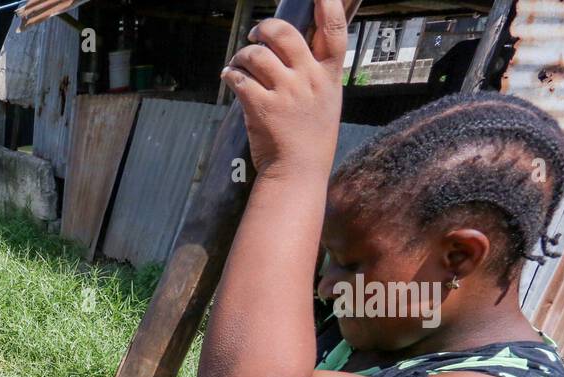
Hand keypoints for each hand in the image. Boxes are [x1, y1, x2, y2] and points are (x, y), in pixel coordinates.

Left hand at [221, 0, 346, 178]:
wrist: (298, 171)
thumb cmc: (311, 138)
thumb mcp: (326, 100)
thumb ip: (315, 73)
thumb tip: (295, 49)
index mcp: (328, 75)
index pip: (334, 30)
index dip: (327, 5)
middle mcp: (308, 78)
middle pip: (284, 33)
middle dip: (264, 29)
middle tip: (256, 36)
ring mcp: (284, 92)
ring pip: (256, 54)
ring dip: (242, 55)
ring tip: (240, 64)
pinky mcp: (260, 106)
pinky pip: (239, 78)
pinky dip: (230, 75)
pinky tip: (229, 78)